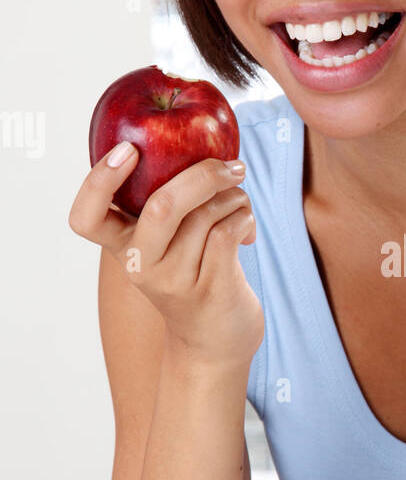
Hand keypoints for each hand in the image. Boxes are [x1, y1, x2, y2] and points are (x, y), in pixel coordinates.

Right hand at [68, 147, 263, 369]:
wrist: (213, 343)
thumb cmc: (193, 275)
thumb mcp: (166, 242)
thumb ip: (165, 200)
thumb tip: (193, 136)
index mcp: (122, 246)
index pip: (85, 217)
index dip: (99, 180)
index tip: (128, 150)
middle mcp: (142, 265)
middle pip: (161, 205)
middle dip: (203, 174)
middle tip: (231, 165)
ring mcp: (174, 281)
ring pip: (206, 215)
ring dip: (234, 198)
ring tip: (241, 204)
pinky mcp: (209, 291)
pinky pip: (227, 232)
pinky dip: (244, 218)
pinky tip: (247, 227)